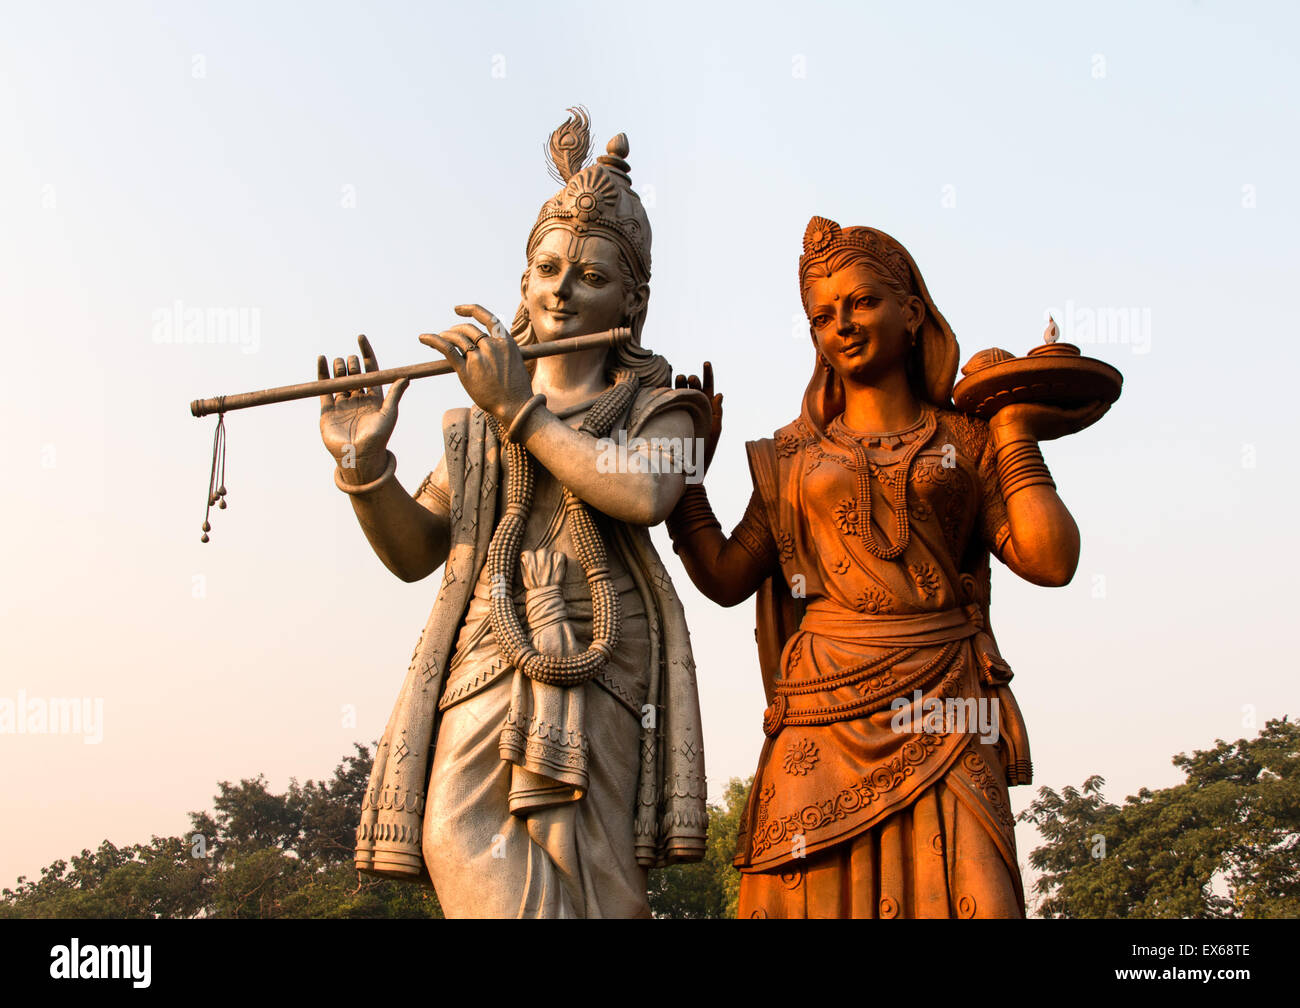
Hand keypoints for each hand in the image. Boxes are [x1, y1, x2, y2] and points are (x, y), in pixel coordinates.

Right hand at [318, 335, 409, 482]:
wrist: (358, 457)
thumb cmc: (378, 438)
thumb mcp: (389, 414)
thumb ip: (395, 394)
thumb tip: (407, 376)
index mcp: (375, 398)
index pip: (370, 370)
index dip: (366, 354)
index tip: (361, 338)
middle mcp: (358, 399)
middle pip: (354, 373)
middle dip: (353, 364)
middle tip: (352, 363)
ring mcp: (342, 404)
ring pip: (339, 379)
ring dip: (339, 368)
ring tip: (341, 365)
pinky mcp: (327, 410)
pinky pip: (324, 388)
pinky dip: (322, 373)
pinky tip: (322, 360)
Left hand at [419, 304, 533, 424]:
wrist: (515, 406)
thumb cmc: (516, 389)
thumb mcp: (514, 362)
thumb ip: (500, 352)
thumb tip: (485, 348)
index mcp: (506, 342)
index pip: (487, 318)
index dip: (470, 310)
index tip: (457, 309)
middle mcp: (491, 346)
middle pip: (468, 329)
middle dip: (456, 329)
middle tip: (449, 334)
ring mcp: (478, 358)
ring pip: (456, 338)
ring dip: (445, 335)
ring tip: (439, 338)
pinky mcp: (466, 371)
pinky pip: (447, 349)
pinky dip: (434, 341)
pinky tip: (424, 338)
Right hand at [674, 361, 722, 472]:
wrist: (688, 464)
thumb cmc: (705, 449)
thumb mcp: (715, 430)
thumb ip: (717, 413)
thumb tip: (719, 394)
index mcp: (708, 407)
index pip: (708, 386)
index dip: (708, 374)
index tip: (706, 362)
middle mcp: (695, 407)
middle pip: (694, 386)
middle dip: (692, 380)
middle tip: (690, 379)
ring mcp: (682, 410)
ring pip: (680, 391)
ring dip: (680, 383)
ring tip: (679, 378)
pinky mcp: (671, 415)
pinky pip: (668, 400)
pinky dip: (666, 392)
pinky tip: (665, 386)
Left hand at [988, 399, 1110, 442]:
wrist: (1006, 426)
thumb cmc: (1006, 421)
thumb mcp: (1018, 410)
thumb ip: (1022, 405)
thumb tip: (1014, 398)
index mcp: (1049, 426)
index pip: (1069, 420)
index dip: (1081, 415)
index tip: (1089, 409)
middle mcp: (1057, 427)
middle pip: (1082, 420)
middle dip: (1094, 413)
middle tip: (1106, 405)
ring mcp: (1060, 424)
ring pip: (1085, 417)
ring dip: (1097, 410)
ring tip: (1108, 402)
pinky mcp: (1061, 419)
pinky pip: (1082, 413)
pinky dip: (1093, 408)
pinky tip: (1100, 401)